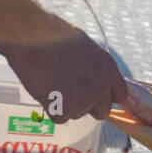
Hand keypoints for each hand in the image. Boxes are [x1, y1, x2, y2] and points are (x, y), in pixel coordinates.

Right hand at [1, 27, 127, 122]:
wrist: (32, 37)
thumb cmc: (54, 35)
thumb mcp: (85, 46)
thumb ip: (94, 68)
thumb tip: (90, 81)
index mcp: (108, 69)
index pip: (118, 94)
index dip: (106, 96)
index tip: (97, 96)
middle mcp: (100, 88)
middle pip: (102, 111)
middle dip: (90, 107)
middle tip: (72, 94)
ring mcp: (83, 102)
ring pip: (78, 113)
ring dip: (66, 104)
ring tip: (52, 82)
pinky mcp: (63, 112)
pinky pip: (60, 117)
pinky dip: (51, 108)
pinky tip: (44, 89)